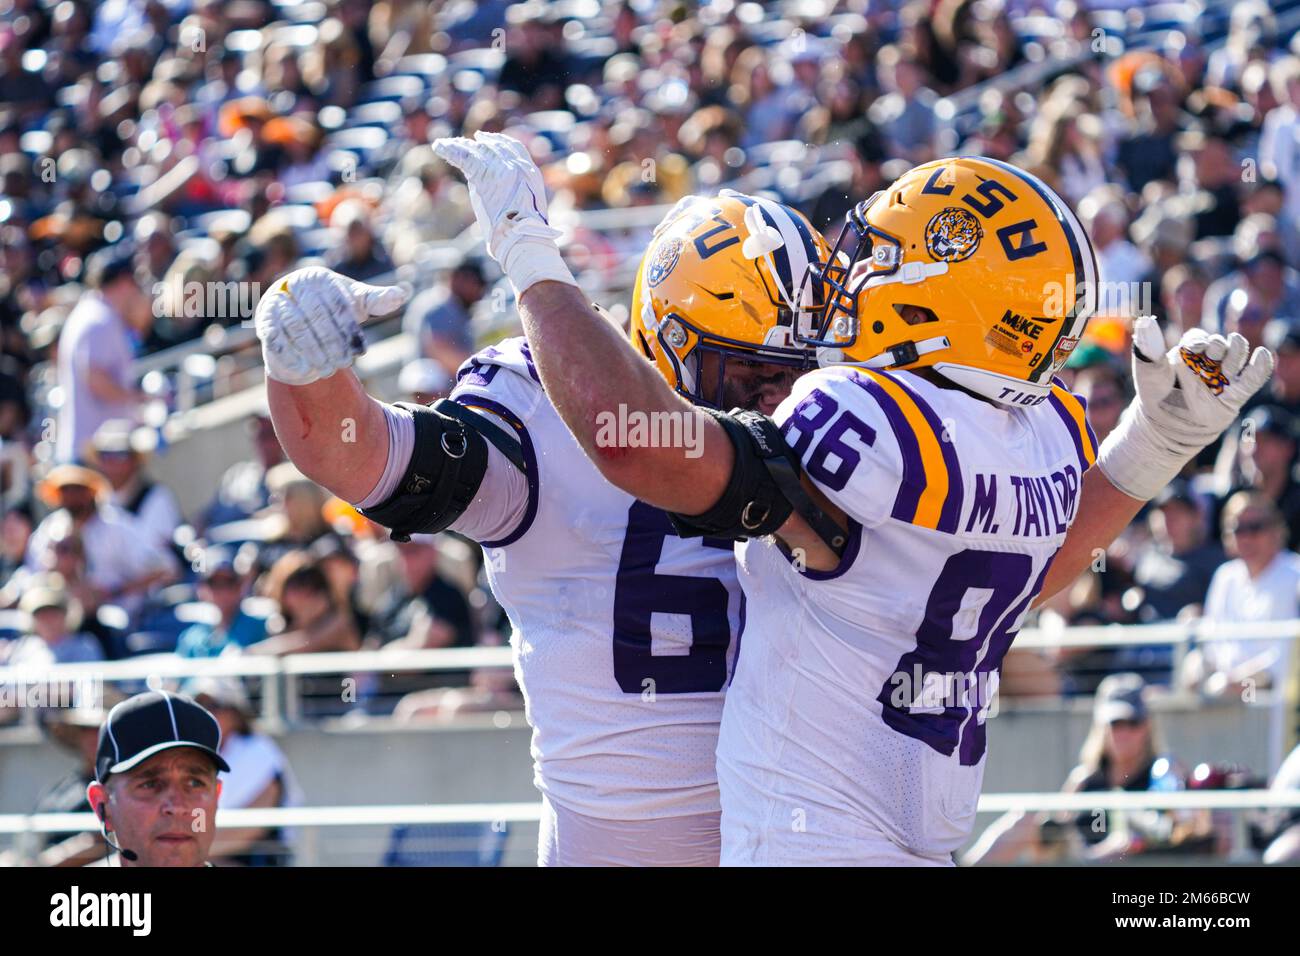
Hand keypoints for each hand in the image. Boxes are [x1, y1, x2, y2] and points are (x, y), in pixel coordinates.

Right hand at [255, 266, 409, 385]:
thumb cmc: (332, 311)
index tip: (361, 350)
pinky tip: (306, 370)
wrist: (300, 322)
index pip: (336, 303)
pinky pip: (275, 338)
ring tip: (329, 369)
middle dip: (332, 342)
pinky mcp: (264, 321)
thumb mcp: (356, 305)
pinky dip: (291, 355)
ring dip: (314, 351)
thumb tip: (401, 295)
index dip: (350, 329)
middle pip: (316, 315)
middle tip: (345, 363)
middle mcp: (293, 284)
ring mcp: (276, 302)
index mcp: (318, 277)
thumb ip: (377, 300)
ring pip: (297, 328)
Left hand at [432, 131, 575, 296]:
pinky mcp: (483, 177)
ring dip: (462, 146)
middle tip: (473, 141)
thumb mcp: (533, 209)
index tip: (491, 141)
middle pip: (495, 147)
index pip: (514, 148)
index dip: (501, 142)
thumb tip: (512, 205)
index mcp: (530, 172)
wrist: (523, 236)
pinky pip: (463, 157)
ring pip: (478, 151)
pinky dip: (450, 150)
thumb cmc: (528, 232)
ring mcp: (499, 169)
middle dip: (483, 143)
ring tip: (448, 144)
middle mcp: (516, 165)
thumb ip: (522, 198)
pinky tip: (440, 147)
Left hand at [1097, 316, 1273, 499]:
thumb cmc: (1156, 398)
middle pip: (1220, 344)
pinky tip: (1262, 356)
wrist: (1166, 429)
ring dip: (1237, 352)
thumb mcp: (1149, 374)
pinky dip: (1260, 366)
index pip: (1198, 337)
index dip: (1198, 339)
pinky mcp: (1235, 394)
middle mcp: (1207, 362)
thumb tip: (1145, 322)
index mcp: (1186, 353)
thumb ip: (1148, 350)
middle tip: (1212, 353)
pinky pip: (1253, 377)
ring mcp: (1222, 377)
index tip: (1194, 347)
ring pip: (1237, 356)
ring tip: (1230, 356)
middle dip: (1218, 345)